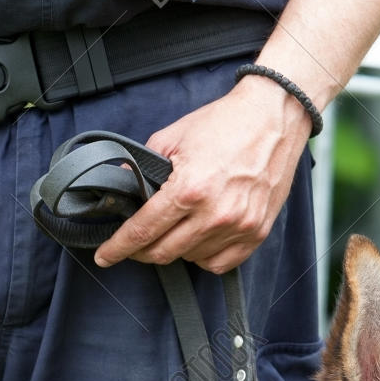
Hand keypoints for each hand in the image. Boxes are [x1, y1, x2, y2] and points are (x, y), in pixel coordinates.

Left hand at [94, 77, 310, 275]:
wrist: (274, 116)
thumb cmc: (226, 123)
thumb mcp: (173, 137)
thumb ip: (144, 166)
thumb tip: (121, 184)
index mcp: (189, 190)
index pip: (142, 231)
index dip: (118, 248)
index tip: (105, 256)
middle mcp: (214, 214)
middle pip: (163, 252)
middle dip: (142, 251)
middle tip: (136, 243)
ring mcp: (238, 226)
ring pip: (190, 258)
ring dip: (175, 249)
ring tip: (176, 227)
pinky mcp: (256, 232)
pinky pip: (219, 264)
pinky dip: (203, 256)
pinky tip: (198, 239)